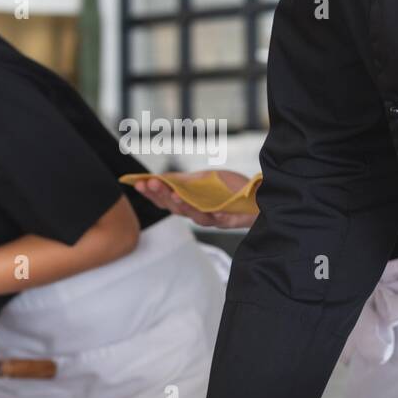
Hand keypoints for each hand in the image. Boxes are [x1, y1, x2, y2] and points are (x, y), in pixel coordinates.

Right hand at [132, 172, 257, 228]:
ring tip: (172, 193)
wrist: (259, 196)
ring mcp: (211, 218)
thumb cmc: (231, 187)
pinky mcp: (227, 221)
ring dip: (181, 204)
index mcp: (188, 201)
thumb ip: (186, 180)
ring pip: (192, 215)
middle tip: (149, 184)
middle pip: (173, 207)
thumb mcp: (205, 178)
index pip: (164, 199)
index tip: (137, 182)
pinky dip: (212, 213)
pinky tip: (207, 207)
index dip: (150, 192)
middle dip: (160, 195)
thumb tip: (164, 176)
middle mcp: (196, 212)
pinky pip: (217, 218)